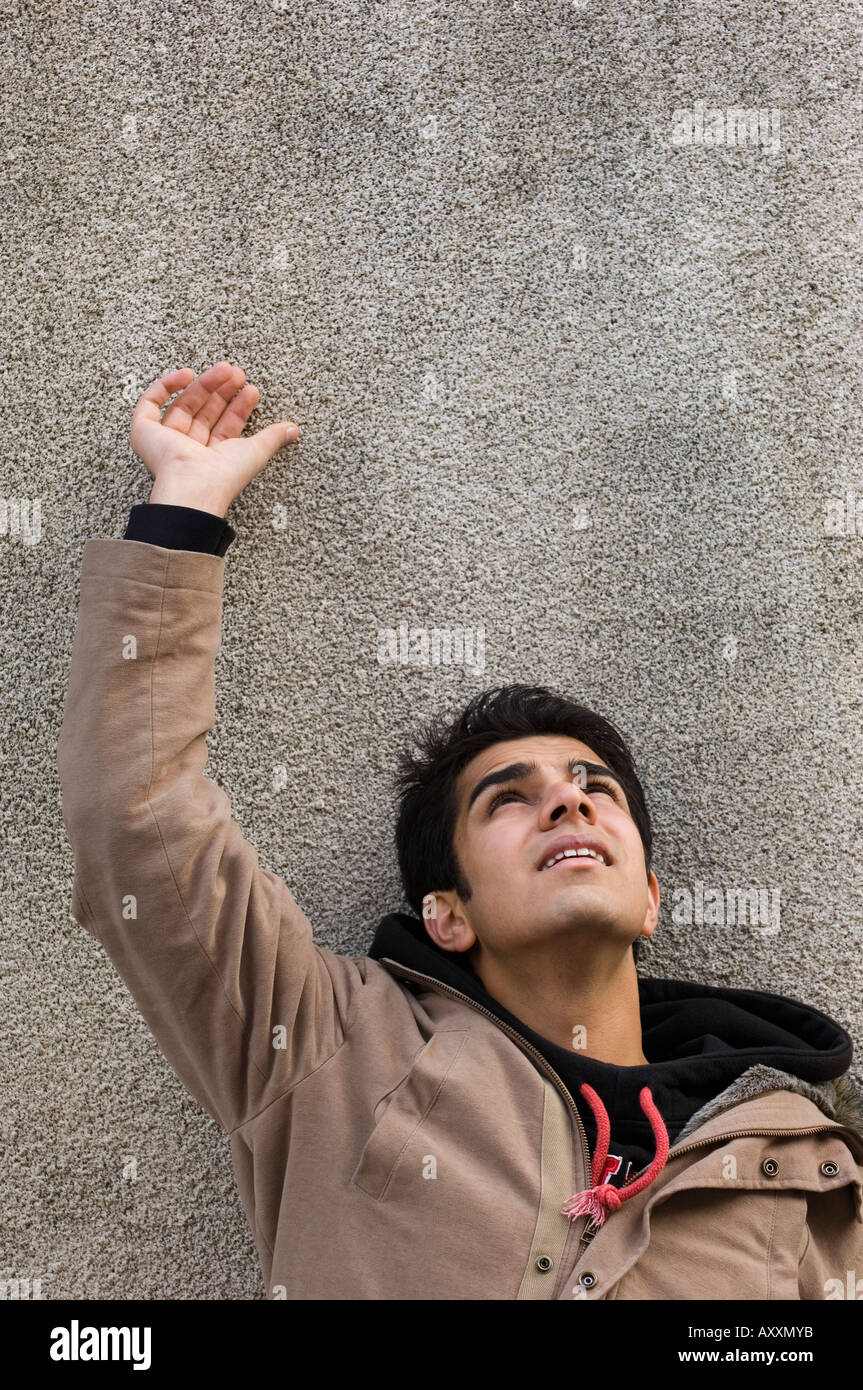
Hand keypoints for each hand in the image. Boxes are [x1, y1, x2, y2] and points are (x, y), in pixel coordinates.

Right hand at [129, 361, 299, 516]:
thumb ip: (272, 438)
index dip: (239, 407)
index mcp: (211, 458)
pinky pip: (150, 402)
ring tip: (225, 369)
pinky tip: (187, 373)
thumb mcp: (255, 452)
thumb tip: (294, 429)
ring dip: (204, 383)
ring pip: (183, 403)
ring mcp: (164, 439)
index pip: (226, 426)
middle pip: (205, 412)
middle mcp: (187, 448)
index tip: (252, 390)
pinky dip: (166, 385)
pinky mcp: (143, 431)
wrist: (194, 483)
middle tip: (238, 373)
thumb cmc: (223, 476)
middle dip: (222, 391)